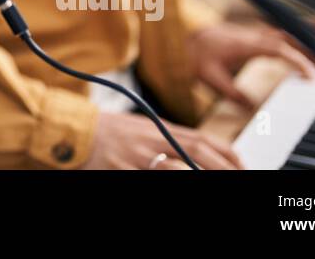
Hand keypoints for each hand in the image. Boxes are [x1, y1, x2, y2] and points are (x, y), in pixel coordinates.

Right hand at [82, 111, 242, 169]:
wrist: (73, 131)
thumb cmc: (106, 131)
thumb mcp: (140, 127)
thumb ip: (165, 137)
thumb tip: (196, 150)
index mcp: (156, 128)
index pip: (200, 139)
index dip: (225, 153)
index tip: (241, 165)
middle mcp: (150, 141)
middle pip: (195, 154)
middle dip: (222, 168)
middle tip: (240, 177)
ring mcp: (137, 158)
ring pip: (177, 171)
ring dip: (198, 177)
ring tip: (217, 186)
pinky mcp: (123, 171)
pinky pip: (153, 180)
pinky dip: (168, 181)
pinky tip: (179, 182)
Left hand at [186, 21, 314, 106]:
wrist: (181, 37)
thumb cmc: (195, 56)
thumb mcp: (210, 78)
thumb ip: (232, 93)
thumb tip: (252, 108)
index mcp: (244, 44)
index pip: (279, 49)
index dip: (298, 61)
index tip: (311, 76)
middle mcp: (251, 35)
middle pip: (288, 38)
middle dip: (310, 52)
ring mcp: (251, 32)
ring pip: (285, 34)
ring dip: (304, 45)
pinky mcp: (250, 34)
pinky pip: (278, 35)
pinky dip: (294, 42)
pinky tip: (303, 50)